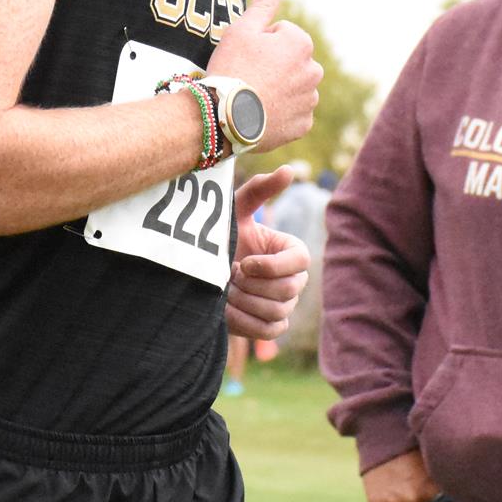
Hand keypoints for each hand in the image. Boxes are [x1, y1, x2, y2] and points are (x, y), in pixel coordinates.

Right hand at [205, 0, 322, 154]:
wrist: (225, 117)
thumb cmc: (232, 68)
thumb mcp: (242, 29)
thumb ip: (263, 3)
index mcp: (301, 43)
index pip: (280, 34)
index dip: (259, 43)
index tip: (245, 56)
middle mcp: (313, 71)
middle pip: (290, 61)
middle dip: (273, 65)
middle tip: (247, 76)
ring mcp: (309, 100)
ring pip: (292, 87)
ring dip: (278, 89)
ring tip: (252, 96)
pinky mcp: (303, 125)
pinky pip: (292, 113)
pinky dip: (279, 113)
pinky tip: (259, 113)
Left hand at [225, 168, 309, 339]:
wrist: (200, 270)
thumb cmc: (220, 235)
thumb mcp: (235, 211)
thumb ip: (260, 190)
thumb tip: (289, 169)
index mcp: (292, 251)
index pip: (301, 261)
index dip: (272, 266)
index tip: (243, 263)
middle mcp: (294, 279)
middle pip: (289, 290)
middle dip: (253, 285)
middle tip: (228, 276)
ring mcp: (284, 305)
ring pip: (278, 312)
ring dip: (245, 302)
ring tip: (225, 290)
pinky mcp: (272, 327)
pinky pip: (270, 331)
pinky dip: (246, 322)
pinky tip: (226, 309)